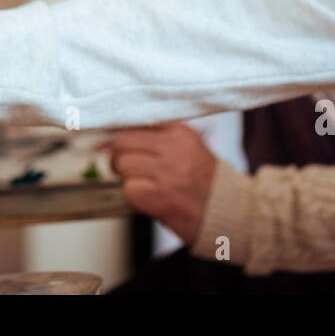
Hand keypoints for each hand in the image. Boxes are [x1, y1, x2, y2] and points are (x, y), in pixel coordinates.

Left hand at [100, 123, 217, 246]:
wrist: (230, 214)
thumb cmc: (205, 183)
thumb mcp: (188, 149)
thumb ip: (153, 139)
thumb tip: (104, 141)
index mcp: (180, 131)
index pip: (134, 121)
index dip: (121, 135)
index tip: (115, 144)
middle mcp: (173, 147)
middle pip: (122, 140)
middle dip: (120, 156)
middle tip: (133, 169)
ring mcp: (166, 171)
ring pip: (121, 164)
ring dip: (126, 177)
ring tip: (146, 184)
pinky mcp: (159, 195)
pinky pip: (128, 188)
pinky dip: (134, 196)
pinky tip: (151, 198)